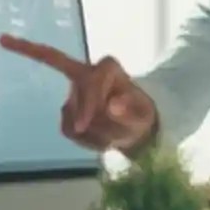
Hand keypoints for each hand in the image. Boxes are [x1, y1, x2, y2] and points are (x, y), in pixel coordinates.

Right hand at [0, 34, 157, 151]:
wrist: (135, 126)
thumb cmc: (141, 116)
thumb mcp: (143, 116)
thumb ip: (129, 112)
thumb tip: (111, 104)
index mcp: (107, 68)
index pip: (90, 79)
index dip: (88, 102)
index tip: (87, 124)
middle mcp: (86, 73)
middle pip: (79, 99)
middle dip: (91, 121)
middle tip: (107, 141)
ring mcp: (73, 91)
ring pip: (71, 118)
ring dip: (91, 134)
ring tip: (110, 136)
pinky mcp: (66, 108)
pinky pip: (66, 128)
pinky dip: (81, 140)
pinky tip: (95, 139)